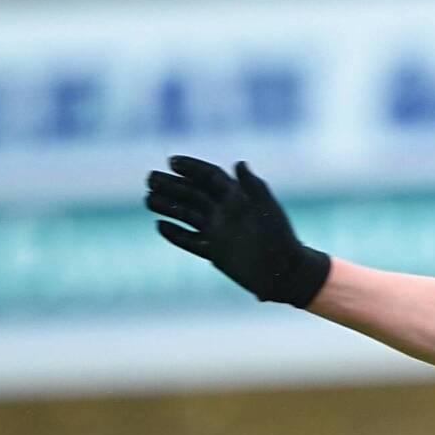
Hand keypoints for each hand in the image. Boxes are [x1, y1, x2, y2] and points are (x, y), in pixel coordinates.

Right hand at [145, 156, 330, 306]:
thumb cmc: (281, 238)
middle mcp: (226, 213)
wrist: (285, 273)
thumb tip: (239, 163)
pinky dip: (176, 234)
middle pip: (193, 193)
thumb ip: (253, 186)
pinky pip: (191, 241)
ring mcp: (219, 232)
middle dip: (172, 185)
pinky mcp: (216, 252)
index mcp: (238, 198)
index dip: (192, 168)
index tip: (171, 161)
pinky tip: (160, 225)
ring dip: (168, 206)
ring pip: (188, 215)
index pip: (210, 177)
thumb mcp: (267, 209)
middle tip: (150, 179)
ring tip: (148, 199)